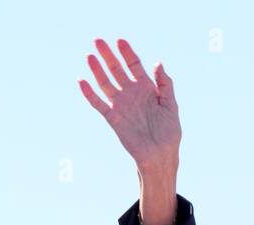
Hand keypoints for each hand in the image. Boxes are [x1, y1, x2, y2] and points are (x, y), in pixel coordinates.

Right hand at [78, 38, 180, 172]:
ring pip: (106, 84)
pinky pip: (98, 104)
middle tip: (98, 41)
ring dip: (97, 70)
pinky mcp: (113, 119)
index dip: (126, 52)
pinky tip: (82, 81)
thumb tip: (157, 63)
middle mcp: (131, 94)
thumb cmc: (169, 131)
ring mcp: (121, 105)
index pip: (133, 65)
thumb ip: (165, 83)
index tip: (119, 40)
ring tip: (89, 56)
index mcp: (146, 88)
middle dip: (107, 55)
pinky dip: (90, 94)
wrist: (160, 154)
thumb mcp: (170, 104)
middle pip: (116, 70)